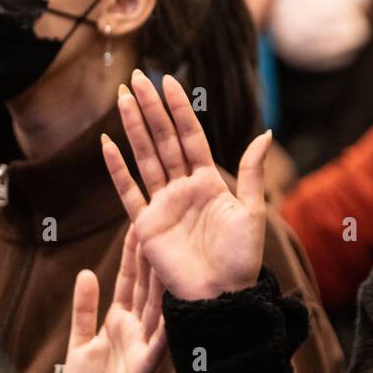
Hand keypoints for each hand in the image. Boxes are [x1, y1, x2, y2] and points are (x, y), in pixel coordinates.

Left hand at [63, 227, 168, 372]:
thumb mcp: (80, 343)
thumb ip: (85, 310)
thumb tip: (86, 273)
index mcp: (121, 322)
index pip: (128, 280)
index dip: (131, 253)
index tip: (138, 221)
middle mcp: (137, 330)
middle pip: (146, 286)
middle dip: (151, 256)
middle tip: (161, 224)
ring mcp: (145, 347)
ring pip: (157, 307)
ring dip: (163, 282)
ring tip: (171, 253)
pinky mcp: (147, 368)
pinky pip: (160, 341)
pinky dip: (167, 324)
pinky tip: (175, 305)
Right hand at [103, 69, 271, 300]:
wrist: (222, 295)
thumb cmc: (241, 258)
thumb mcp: (252, 210)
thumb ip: (251, 171)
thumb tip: (266, 134)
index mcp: (209, 182)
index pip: (191, 136)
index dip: (179, 110)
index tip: (169, 82)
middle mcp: (183, 188)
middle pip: (163, 140)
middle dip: (151, 109)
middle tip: (137, 77)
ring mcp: (163, 204)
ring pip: (145, 157)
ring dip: (133, 128)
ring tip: (123, 98)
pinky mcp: (146, 225)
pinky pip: (128, 192)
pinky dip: (117, 169)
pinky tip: (106, 144)